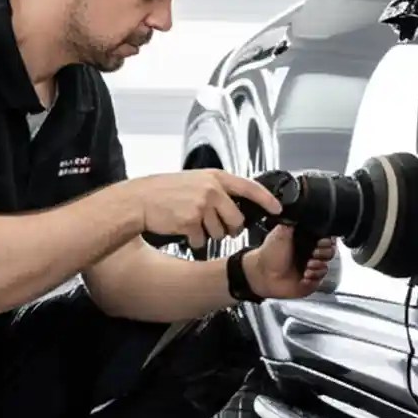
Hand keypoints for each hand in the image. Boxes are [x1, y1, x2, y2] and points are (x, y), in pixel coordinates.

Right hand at [127, 169, 281, 249]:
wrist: (140, 201)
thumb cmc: (164, 192)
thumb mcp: (194, 181)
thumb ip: (216, 190)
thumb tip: (236, 205)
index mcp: (214, 177)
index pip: (249, 187)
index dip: (266, 199)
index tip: (277, 208)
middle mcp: (211, 190)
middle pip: (237, 219)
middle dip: (230, 228)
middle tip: (214, 225)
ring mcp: (202, 205)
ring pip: (220, 232)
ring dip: (208, 234)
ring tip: (190, 222)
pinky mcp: (191, 221)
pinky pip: (202, 240)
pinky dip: (193, 240)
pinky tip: (181, 228)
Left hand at [244, 226, 336, 299]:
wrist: (262, 274)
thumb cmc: (269, 254)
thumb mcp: (281, 232)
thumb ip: (294, 221)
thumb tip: (303, 210)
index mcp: (305, 239)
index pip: (326, 237)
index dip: (326, 240)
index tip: (319, 242)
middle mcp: (309, 253)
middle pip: (330, 252)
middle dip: (324, 254)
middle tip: (313, 254)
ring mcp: (310, 267)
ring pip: (326, 266)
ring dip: (318, 267)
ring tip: (307, 267)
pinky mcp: (310, 281)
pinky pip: (321, 280)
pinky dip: (315, 278)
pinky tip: (305, 276)